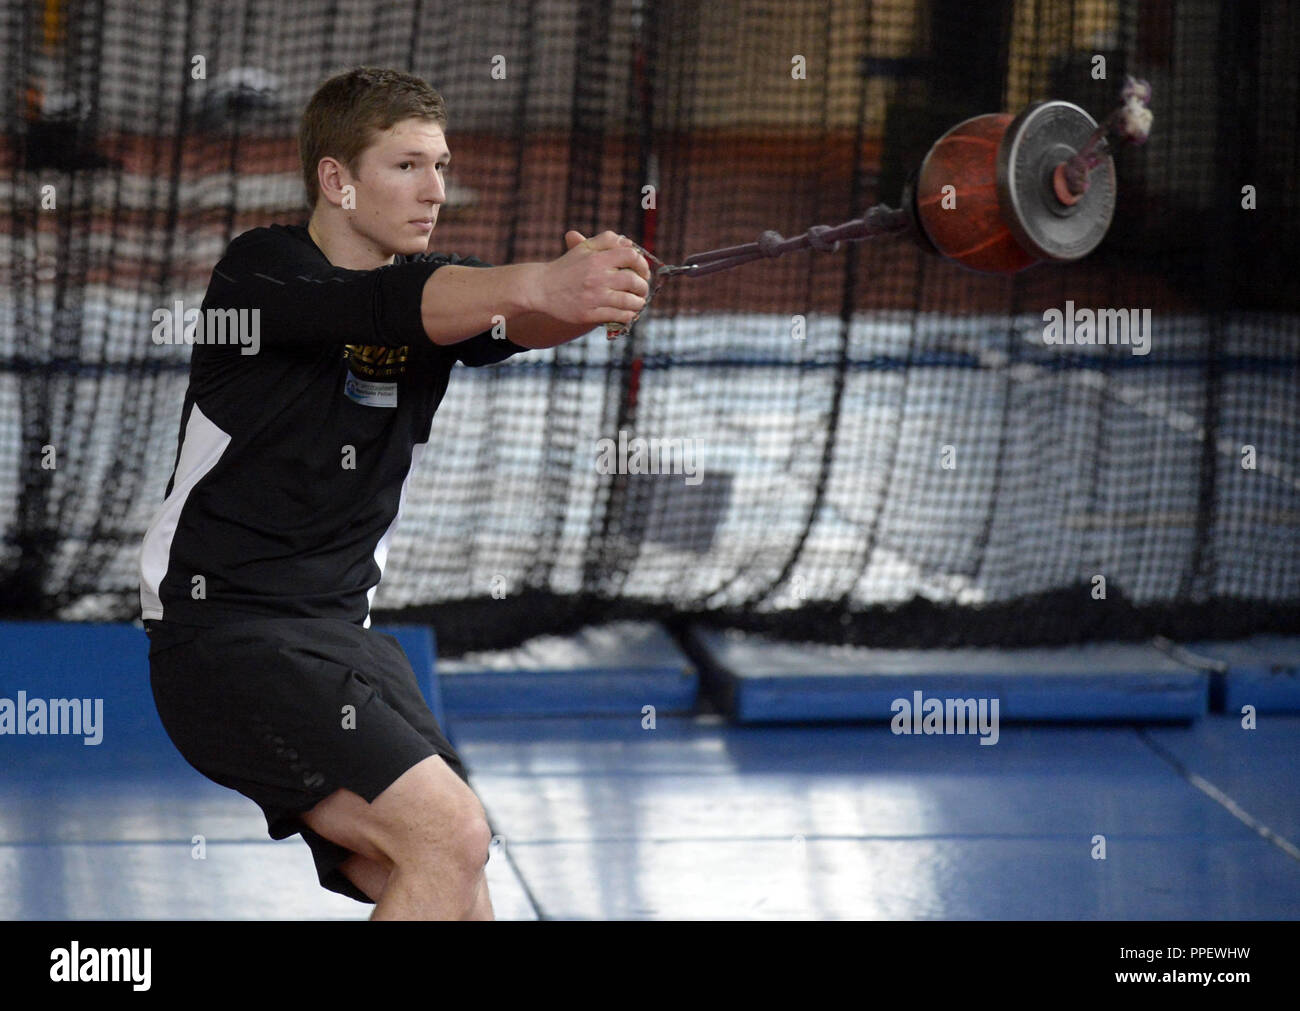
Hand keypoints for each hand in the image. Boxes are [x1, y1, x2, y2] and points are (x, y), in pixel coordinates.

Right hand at [532, 230, 650, 325]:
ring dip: (638, 303)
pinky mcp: (588, 314)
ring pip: (628, 301)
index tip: (643, 272)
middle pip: (633, 281)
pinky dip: (627, 316)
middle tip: (642, 290)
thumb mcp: (583, 249)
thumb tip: (629, 244)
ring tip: (638, 303)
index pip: (631, 256)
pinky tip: (628, 314)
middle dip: (643, 287)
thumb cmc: (566, 268)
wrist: (541, 289)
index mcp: (597, 258)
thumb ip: (606, 242)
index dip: (642, 264)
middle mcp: (596, 277)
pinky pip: (616, 316)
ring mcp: (593, 297)